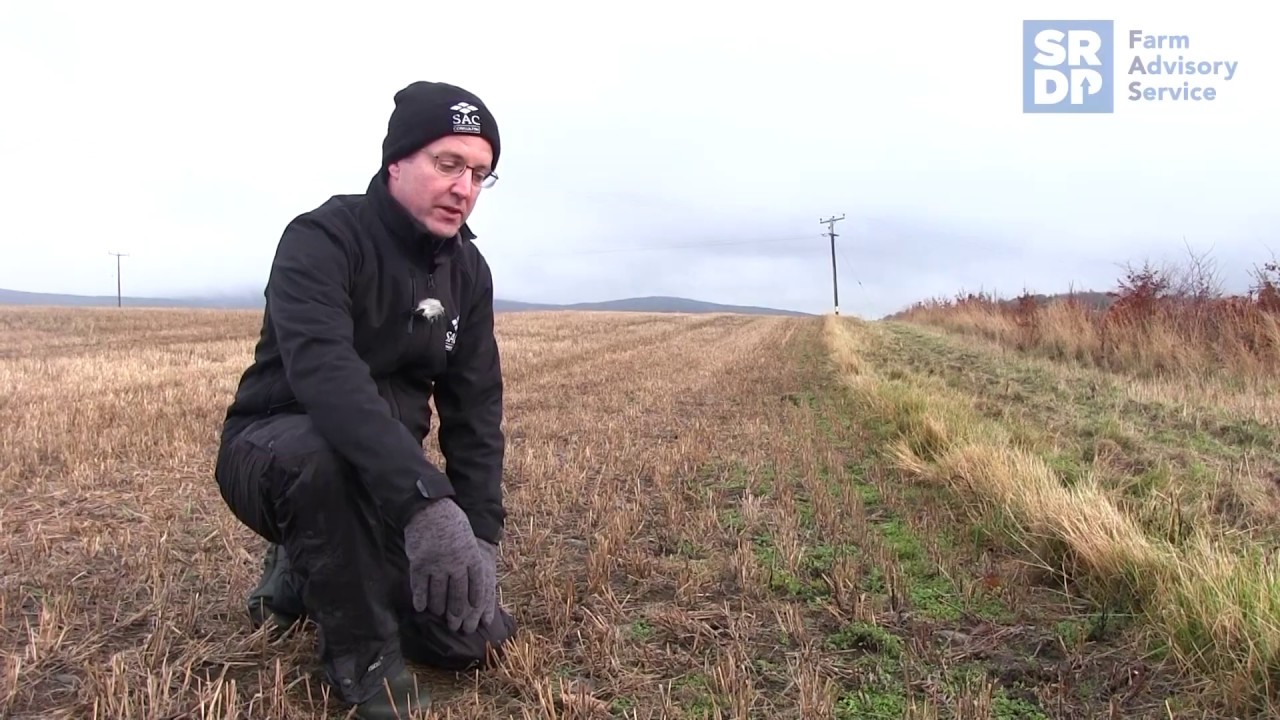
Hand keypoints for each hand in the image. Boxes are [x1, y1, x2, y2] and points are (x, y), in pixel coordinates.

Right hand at [404, 499, 493, 632]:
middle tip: (456, 621)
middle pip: (457, 593)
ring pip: (438, 593)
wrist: (428, 508)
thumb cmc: (450, 519)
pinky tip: (420, 608)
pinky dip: (420, 599)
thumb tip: (469, 573)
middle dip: (457, 609)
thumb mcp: (467, 536)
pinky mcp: (419, 564)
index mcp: (471, 555)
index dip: (475, 596)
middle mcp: (455, 563)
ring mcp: (437, 565)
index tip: (475, 607)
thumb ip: (468, 555)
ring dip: (438, 606)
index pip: (476, 582)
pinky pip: (420, 587)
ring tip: (438, 614)